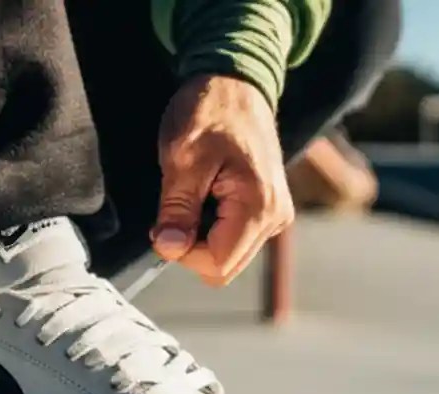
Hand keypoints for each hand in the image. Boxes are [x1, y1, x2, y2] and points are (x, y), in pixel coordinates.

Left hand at [151, 74, 293, 285]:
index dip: (182, 253)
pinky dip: (212, 227)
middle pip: (224, 267)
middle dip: (191, 247)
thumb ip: (176, 208)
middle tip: (173, 208)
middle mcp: (276, 217)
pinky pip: (234, 239)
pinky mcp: (268, 211)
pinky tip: (206, 195)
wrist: (236, 82)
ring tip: (192, 194)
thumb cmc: (210, 110)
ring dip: (200, 235)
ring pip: (227, 256)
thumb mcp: (182, 157)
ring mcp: (275, 216)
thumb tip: (169, 249)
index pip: (217, 264)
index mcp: (259, 205)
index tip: (162, 224)